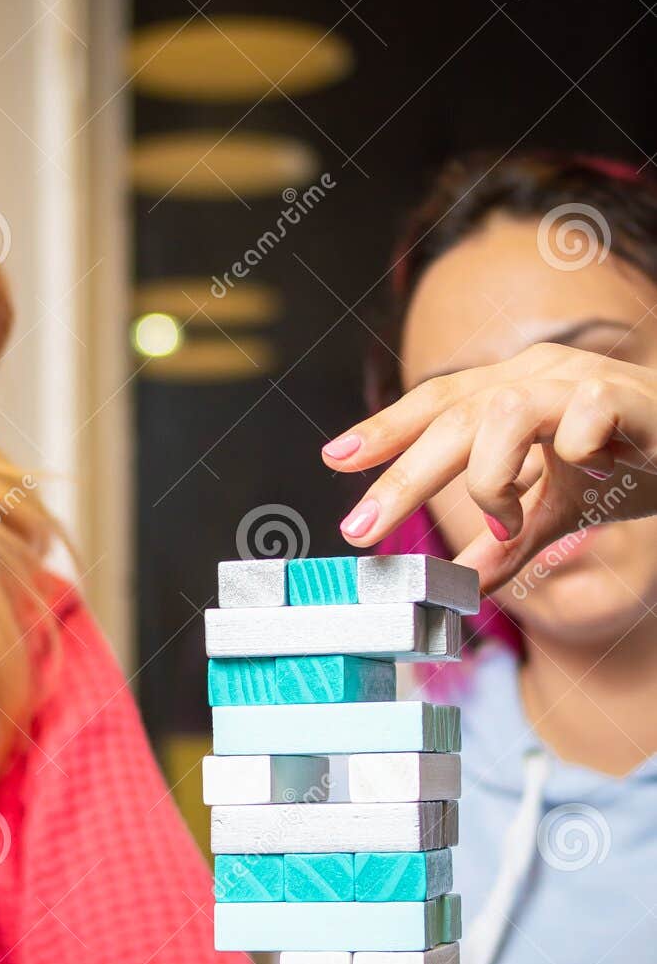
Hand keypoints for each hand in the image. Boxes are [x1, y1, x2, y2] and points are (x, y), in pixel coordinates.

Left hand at [323, 343, 656, 590]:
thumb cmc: (630, 465)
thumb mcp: (557, 513)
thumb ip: (506, 545)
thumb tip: (457, 588)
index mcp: (514, 391)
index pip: (438, 403)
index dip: (386, 429)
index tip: (335, 459)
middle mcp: (538, 375)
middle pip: (453, 415)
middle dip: (402, 476)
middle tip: (360, 528)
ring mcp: (581, 381)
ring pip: (503, 411)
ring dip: (489, 478)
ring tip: (505, 522)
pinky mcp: (627, 396)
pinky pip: (581, 417)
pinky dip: (568, 450)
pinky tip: (580, 472)